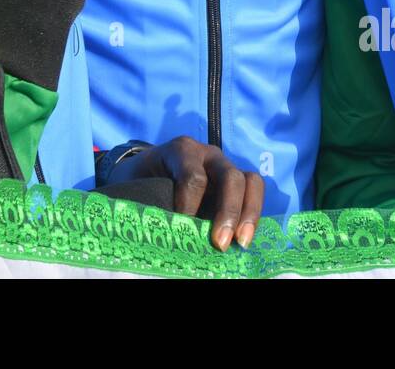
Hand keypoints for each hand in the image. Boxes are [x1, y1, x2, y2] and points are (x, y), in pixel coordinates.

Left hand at [107, 137, 264, 250]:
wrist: (146, 171)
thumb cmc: (142, 180)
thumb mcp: (140, 186)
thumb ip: (154, 202)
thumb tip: (168, 235)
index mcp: (181, 151)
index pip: (194, 176)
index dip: (189, 205)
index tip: (182, 227)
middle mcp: (208, 155)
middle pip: (230, 176)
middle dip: (228, 211)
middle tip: (220, 243)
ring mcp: (225, 166)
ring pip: (250, 182)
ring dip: (249, 213)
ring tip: (242, 242)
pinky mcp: (236, 183)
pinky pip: (254, 193)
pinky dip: (252, 216)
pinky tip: (244, 240)